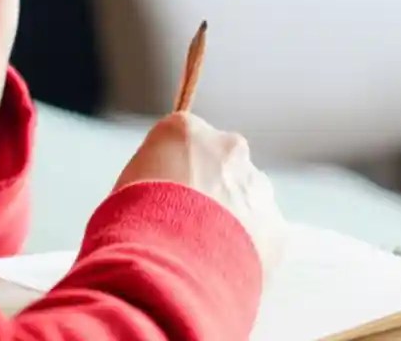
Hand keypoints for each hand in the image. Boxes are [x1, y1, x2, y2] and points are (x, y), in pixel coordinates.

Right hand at [115, 113, 286, 276]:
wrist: (167, 268)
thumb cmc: (131, 227)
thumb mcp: (124, 189)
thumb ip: (150, 180)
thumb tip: (155, 199)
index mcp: (186, 130)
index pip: (182, 141)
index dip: (170, 173)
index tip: (161, 198)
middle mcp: (228, 148)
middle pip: (221, 164)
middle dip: (210, 190)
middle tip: (186, 226)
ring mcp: (256, 186)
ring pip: (247, 199)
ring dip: (232, 220)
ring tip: (203, 255)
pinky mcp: (276, 225)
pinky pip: (263, 236)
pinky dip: (248, 250)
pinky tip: (222, 269)